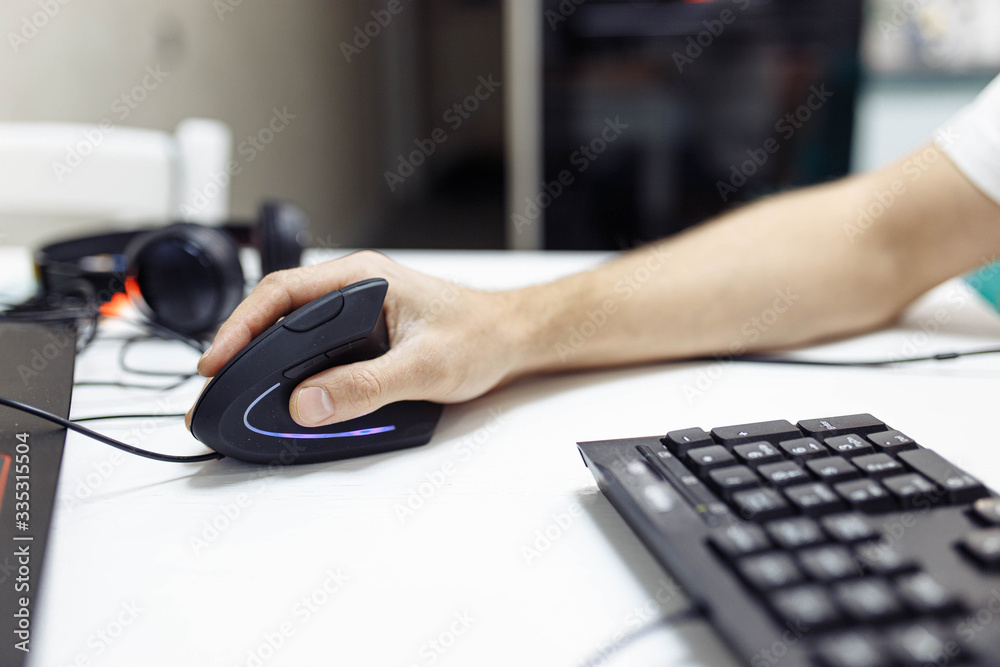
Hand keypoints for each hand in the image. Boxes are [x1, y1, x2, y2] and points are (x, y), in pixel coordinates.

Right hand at [186, 251, 524, 427]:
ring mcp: (359, 311)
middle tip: (217, 386)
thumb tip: (308, 403)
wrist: (514, 338)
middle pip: (278, 312)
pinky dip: (294, 369)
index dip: (242, 326)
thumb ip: (366, 387)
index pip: (283, 294)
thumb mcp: (424, 367)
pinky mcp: (366, 334)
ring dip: (266, 360)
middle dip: (242, 346)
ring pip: (295, 330)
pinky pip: (316, 347)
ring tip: (242, 392)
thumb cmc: (481, 336)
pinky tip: (286, 391)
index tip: (218, 361)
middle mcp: (355, 288)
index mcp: (363, 278)